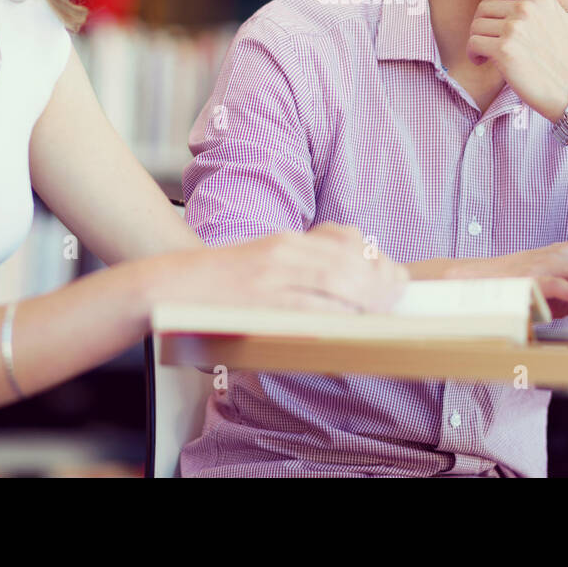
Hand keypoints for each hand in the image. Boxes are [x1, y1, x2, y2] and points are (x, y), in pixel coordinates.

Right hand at [155, 223, 408, 313]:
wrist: (169, 287)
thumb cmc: (219, 282)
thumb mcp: (263, 260)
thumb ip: (300, 266)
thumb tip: (344, 284)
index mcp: (284, 241)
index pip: (343, 242)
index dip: (375, 259)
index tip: (394, 274)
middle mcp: (282, 253)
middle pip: (346, 262)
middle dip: (379, 281)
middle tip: (398, 295)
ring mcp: (271, 278)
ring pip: (333, 282)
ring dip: (365, 298)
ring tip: (383, 312)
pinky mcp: (260, 303)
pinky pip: (307, 310)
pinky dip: (333, 318)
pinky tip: (350, 326)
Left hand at [458, 0, 567, 121]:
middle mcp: (528, 8)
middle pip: (484, 7)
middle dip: (482, 25)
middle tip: (489, 43)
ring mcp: (515, 28)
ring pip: (476, 26)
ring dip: (477, 42)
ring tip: (487, 55)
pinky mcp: (504, 50)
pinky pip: (474, 44)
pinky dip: (473, 54)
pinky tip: (483, 63)